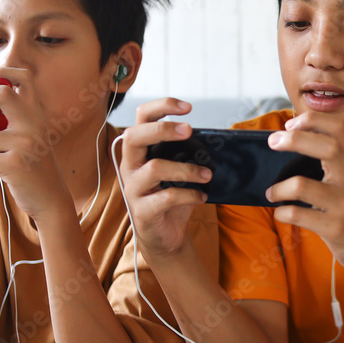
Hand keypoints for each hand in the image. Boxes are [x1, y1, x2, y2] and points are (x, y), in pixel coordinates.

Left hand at [0, 67, 67, 217]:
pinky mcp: (15, 163)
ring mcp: (26, 143)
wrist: (51, 199)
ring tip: (1, 162)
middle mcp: (34, 124)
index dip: (3, 72)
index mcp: (36, 114)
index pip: (24, 77)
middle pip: (1, 92)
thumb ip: (9, 121)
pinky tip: (4, 174)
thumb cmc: (32, 167)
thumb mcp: (28, 138)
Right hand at [117, 98, 209, 260]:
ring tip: (208, 175)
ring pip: (155, 168)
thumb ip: (186, 153)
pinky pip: (166, 197)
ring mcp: (133, 189)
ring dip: (186, 169)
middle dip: (163, 129)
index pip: (141, 118)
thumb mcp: (177, 171)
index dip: (161, 106)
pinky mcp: (142, 211)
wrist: (164, 236)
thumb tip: (213, 138)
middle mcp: (130, 166)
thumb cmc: (171, 198)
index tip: (187, 107)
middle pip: (135, 136)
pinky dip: (189, 195)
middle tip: (189, 129)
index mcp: (138, 151)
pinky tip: (202, 197)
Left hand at [264, 112, 343, 277]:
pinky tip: (283, 212)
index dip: (314, 119)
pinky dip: (282, 213)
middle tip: (273, 142)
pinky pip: (297, 215)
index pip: (339, 129)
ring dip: (279, 188)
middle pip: (327, 147)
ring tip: (272, 192)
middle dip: (295, 139)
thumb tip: (289, 140)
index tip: (291, 123)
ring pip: (302, 186)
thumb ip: (330, 162)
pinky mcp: (335, 228)